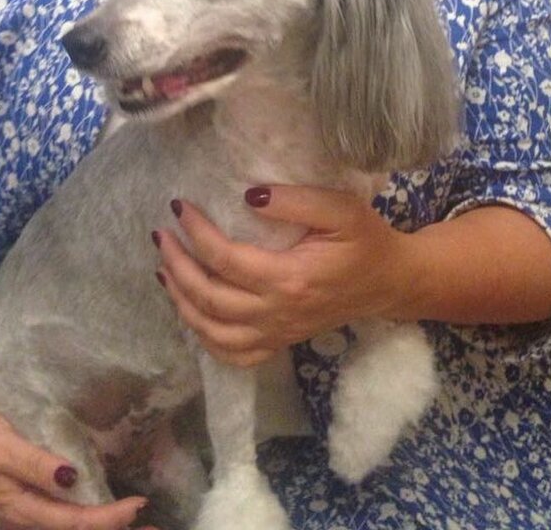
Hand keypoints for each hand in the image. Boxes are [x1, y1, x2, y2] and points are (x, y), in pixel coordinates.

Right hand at [0, 398, 154, 529]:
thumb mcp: (1, 446)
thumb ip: (36, 464)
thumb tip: (73, 478)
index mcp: (21, 510)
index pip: (75, 522)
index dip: (109, 518)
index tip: (139, 505)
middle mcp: (25, 519)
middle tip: (155, 529)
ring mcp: (24, 515)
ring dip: (102, 528)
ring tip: (140, 525)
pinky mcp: (24, 505)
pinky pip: (61, 520)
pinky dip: (85, 520)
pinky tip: (103, 512)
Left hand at [154, 185, 417, 366]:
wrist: (390, 282)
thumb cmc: (365, 240)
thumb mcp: (340, 208)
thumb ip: (296, 200)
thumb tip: (249, 196)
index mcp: (290, 278)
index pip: (226, 259)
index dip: (196, 233)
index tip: (179, 206)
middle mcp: (278, 312)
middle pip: (210, 299)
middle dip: (177, 266)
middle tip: (161, 236)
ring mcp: (278, 333)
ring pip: (213, 331)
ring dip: (181, 301)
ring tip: (165, 269)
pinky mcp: (280, 342)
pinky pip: (233, 355)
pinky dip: (204, 337)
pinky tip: (190, 311)